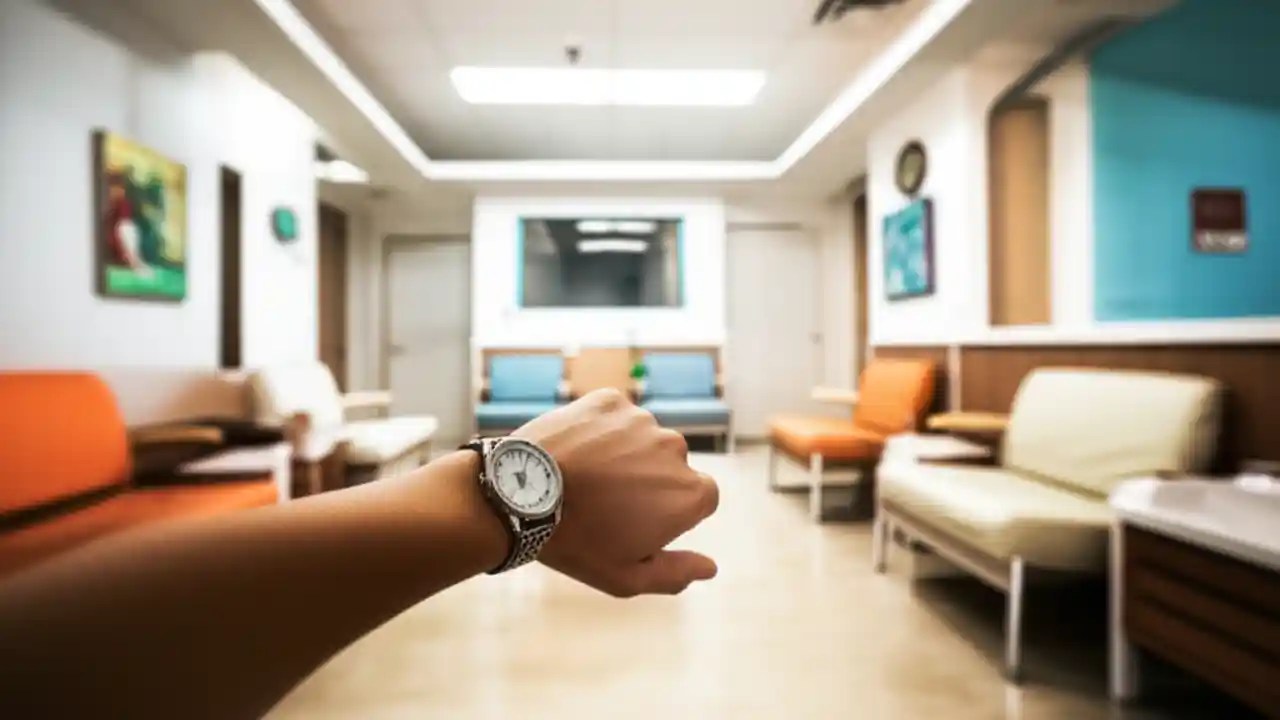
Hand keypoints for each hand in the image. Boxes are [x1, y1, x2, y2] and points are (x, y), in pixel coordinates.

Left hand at [513, 389, 718, 596]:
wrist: (519, 494)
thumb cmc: (575, 542)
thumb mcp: (625, 576)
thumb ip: (675, 573)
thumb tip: (711, 568)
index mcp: (690, 493)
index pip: (700, 499)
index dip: (670, 513)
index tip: (637, 522)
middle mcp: (676, 448)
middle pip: (671, 466)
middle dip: (648, 482)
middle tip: (605, 502)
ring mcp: (642, 420)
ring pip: (642, 440)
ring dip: (624, 455)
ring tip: (585, 478)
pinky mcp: (610, 400)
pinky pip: (615, 418)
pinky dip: (600, 432)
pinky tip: (575, 454)